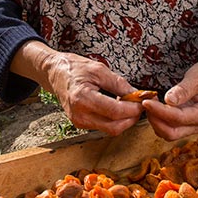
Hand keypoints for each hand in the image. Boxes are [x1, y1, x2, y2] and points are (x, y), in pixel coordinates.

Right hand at [11, 41, 143, 136]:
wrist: (55, 73)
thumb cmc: (74, 68)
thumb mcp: (99, 70)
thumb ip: (119, 84)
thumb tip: (137, 95)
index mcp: (82, 98)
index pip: (115, 112)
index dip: (133, 108)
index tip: (142, 101)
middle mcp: (79, 114)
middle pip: (115, 127)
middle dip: (131, 118)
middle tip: (139, 105)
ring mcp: (79, 121)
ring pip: (111, 129)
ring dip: (124, 120)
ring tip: (128, 104)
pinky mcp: (80, 124)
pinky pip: (104, 126)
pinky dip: (115, 120)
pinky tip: (117, 107)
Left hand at [143, 46, 197, 140]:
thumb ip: (184, 89)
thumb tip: (168, 101)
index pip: (179, 118)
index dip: (160, 111)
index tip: (146, 101)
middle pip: (172, 133)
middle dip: (156, 121)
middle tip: (146, 104)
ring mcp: (193, 126)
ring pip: (168, 133)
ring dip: (156, 121)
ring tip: (150, 103)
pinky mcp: (186, 125)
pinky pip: (169, 128)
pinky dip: (159, 120)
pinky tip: (155, 106)